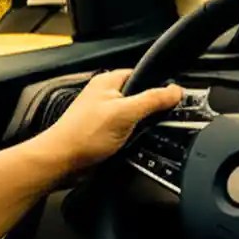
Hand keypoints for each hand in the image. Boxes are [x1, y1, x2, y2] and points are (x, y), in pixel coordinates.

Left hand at [35, 69, 182, 173]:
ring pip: (135, 115)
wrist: (62, 162)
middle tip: (162, 119)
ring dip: (143, 125)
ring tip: (147, 133)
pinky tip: (137, 143)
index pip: (142, 75)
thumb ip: (152, 100)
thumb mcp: (125, 113)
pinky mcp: (104, 132)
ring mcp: (104, 114)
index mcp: (108, 81)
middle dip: (152, 108)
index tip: (174, 99)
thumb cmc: (85, 134)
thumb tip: (176, 90)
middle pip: (140, 96)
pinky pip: (128, 130)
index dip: (159, 85)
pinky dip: (135, 136)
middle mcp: (105, 95)